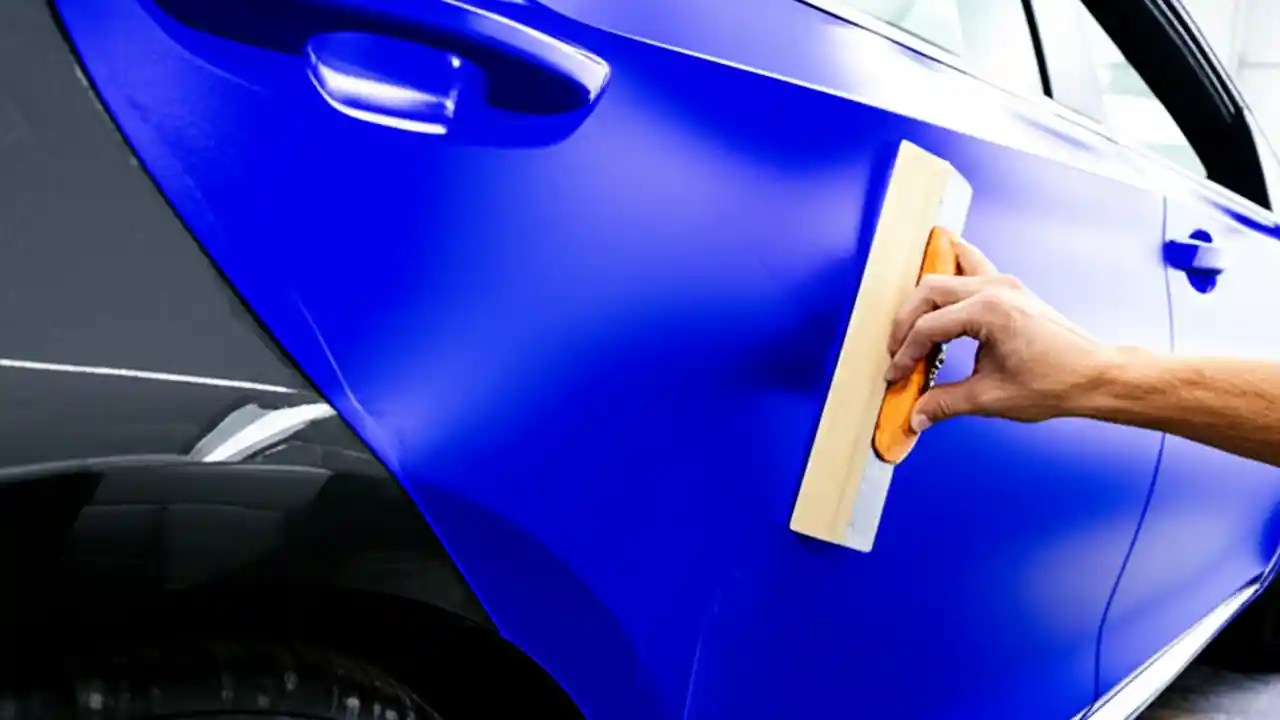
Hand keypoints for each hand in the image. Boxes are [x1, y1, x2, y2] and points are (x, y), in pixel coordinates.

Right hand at [885, 239, 1114, 431]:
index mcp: (989, 312)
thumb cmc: (1055, 383)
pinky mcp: (1010, 287)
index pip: (929, 328)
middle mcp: (995, 289)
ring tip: (906, 317)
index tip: (895, 375)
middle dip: (905, 323)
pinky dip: (950, 267)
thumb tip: (916, 414)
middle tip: (897, 352)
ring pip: (946, 272)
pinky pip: (971, 265)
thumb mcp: (991, 398)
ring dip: (922, 295)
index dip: (905, 354)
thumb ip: (945, 402)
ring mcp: (1004, 283)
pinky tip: (939, 275)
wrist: (1095, 376)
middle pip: (928, 292)